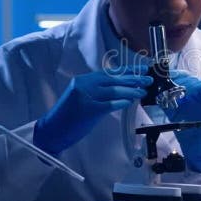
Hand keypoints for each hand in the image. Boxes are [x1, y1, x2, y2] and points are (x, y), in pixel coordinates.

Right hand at [34, 68, 151, 154]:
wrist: (52, 131)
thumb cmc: (69, 117)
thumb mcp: (83, 98)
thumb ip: (99, 91)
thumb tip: (124, 88)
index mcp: (83, 80)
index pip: (110, 73)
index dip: (128, 71)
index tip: (142, 69)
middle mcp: (84, 85)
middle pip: (114, 79)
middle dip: (134, 79)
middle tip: (148, 79)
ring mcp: (85, 96)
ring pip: (114, 90)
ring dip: (131, 91)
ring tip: (143, 91)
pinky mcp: (87, 110)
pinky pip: (108, 104)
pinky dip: (121, 102)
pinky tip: (130, 102)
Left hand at [165, 70, 200, 171]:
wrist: (195, 145)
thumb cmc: (186, 130)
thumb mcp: (173, 112)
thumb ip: (167, 101)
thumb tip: (159, 89)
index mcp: (192, 94)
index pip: (188, 78)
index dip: (181, 75)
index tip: (171, 76)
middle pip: (198, 80)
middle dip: (187, 82)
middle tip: (179, 86)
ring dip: (198, 85)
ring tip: (189, 91)